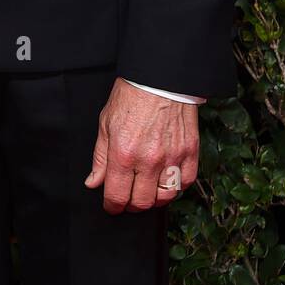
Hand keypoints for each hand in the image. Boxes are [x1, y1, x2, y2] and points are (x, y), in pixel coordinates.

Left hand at [84, 78, 198, 213]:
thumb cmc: (131, 97)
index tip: (111, 205)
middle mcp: (148, 160)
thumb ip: (100, 157)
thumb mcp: (105, 123)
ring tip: (146, 189)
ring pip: (165, 198)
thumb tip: (93, 182)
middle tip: (128, 197)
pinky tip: (166, 178)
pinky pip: (186, 183)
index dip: (112, 206)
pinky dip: (176, 186)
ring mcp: (172, 158)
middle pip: (141, 202)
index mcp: (123, 153)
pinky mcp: (190, 152)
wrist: (159, 78)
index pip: (117, 196)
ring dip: (154, 199)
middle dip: (131, 205)